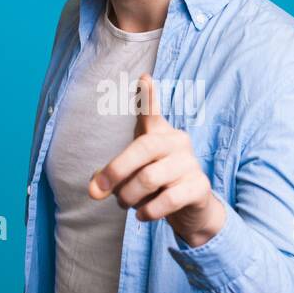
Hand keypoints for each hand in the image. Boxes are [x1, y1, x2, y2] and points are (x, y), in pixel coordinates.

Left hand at [88, 72, 225, 247]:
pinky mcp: (199, 187)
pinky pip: (168, 199)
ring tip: (126, 204)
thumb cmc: (157, 185)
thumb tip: (94, 190)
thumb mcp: (131, 176)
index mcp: (159, 134)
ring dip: (130, 197)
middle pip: (142, 148)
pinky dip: (149, 211)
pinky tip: (143, 215)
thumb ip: (110, 178)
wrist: (190, 210)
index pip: (152, 112)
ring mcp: (191, 163)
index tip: (144, 77)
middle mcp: (177, 142)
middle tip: (98, 191)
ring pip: (150, 178)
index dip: (148, 96)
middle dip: (116, 171)